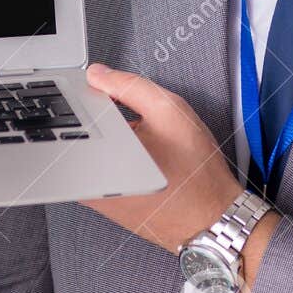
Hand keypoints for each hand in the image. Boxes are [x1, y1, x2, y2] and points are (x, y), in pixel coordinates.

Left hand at [79, 63, 260, 254]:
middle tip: (139, 125)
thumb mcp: (168, 111)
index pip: (79, 110)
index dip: (98, 94)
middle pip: (84, 133)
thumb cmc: (197, 173)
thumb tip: (99, 75)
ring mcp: (96, 198)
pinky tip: (144, 164)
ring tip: (147, 148)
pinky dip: (117, 160)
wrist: (212, 218)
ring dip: (112, 141)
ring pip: (93, 153)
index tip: (114, 93)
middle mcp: (91, 182)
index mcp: (101, 157)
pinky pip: (101, 171)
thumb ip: (129, 85)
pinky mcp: (106, 207)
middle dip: (105, 119)